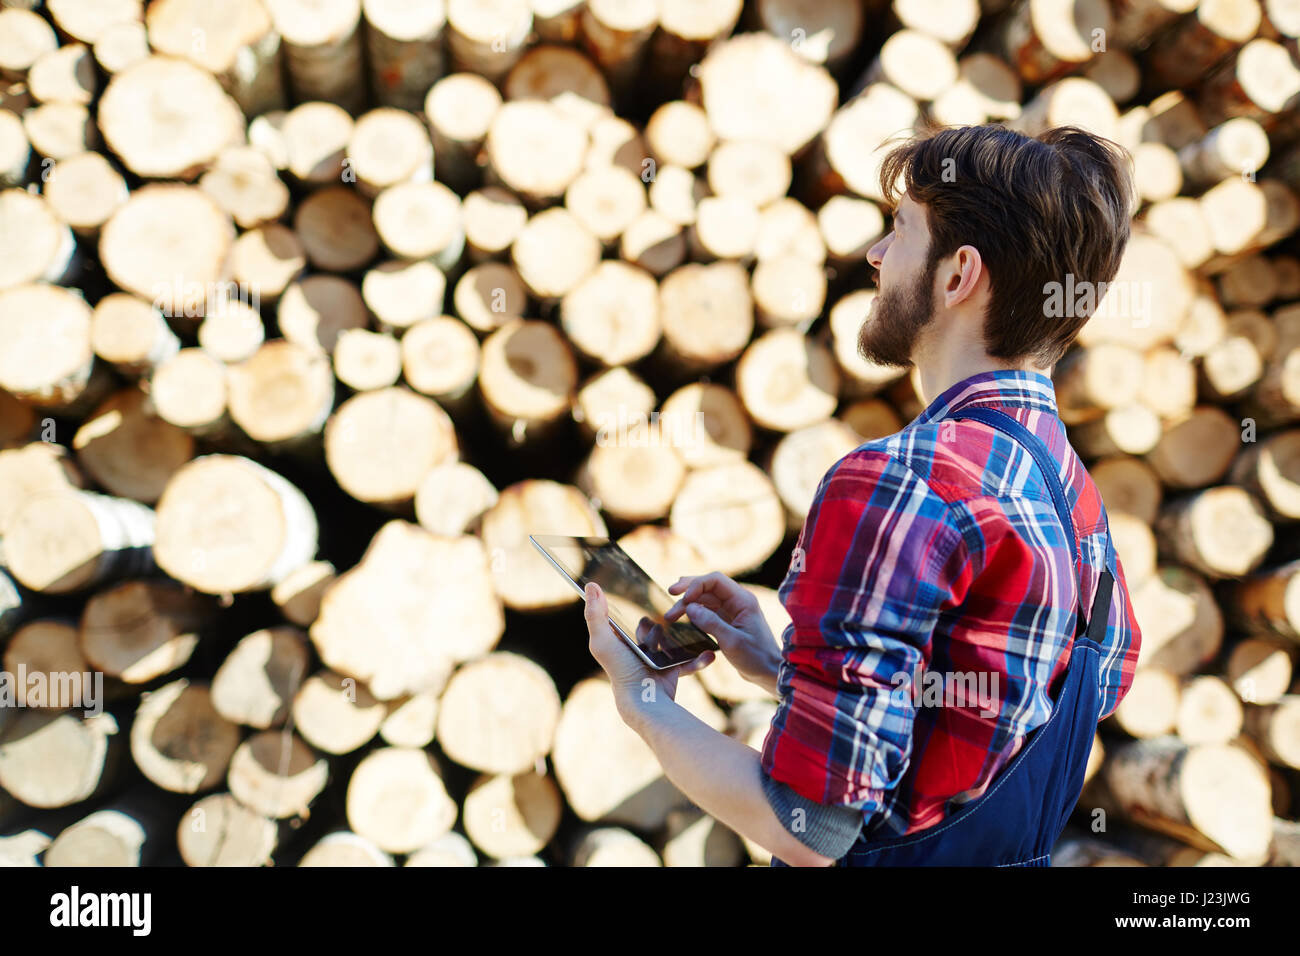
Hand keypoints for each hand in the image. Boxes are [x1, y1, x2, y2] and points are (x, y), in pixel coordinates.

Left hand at [583, 582, 713, 719]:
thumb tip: (591, 585)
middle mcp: (637, 650)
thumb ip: (595, 615)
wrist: (645, 698)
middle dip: (661, 624)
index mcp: (621, 642)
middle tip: (668, 618)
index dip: (637, 607)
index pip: (629, 619)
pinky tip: (708, 653)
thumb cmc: (621, 670)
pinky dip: (698, 658)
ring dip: (681, 636)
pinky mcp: (672, 669)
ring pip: (672, 641)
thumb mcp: (603, 641)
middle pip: (654, 628)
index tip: (649, 592)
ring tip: (690, 628)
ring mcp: (656, 660)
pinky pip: (688, 660)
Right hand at [665, 572, 781, 693]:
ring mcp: (731, 611)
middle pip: (708, 586)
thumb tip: (689, 608)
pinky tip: (682, 619)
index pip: (715, 580)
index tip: (682, 598)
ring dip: (688, 604)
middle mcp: (737, 601)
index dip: (696, 584)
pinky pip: (707, 611)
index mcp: (743, 600)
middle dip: (689, 589)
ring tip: (671, 615)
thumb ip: (710, 623)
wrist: (768, 672)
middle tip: (670, 593)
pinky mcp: (727, 622)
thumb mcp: (732, 641)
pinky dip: (694, 613)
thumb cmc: (756, 657)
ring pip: (705, 599)